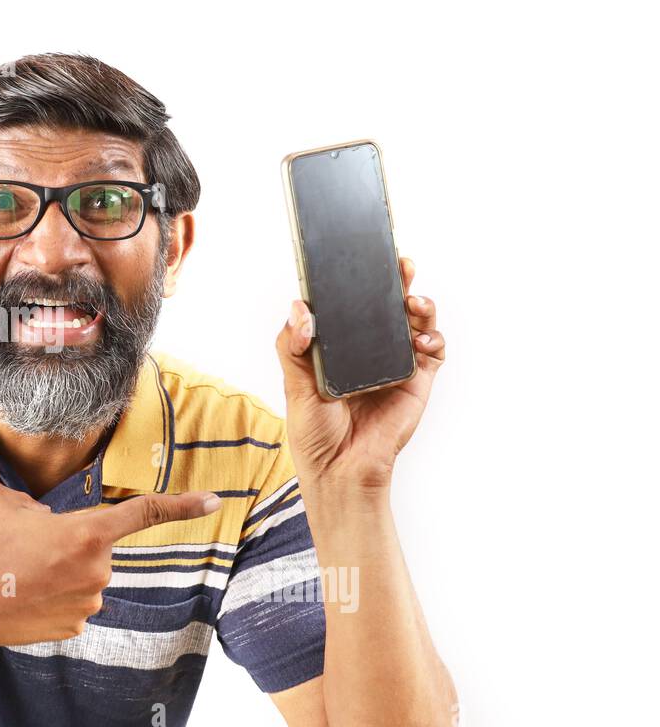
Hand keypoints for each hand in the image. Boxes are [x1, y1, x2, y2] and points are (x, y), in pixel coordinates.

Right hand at [0, 480, 220, 648]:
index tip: (214, 501)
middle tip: (22, 548)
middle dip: (65, 542)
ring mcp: (88, 602)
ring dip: (55, 569)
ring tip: (14, 572)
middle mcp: (98, 570)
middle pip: (92, 545)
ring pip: (81, 573)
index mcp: (87, 532)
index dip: (182, 505)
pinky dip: (50, 595)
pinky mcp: (73, 627)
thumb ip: (33, 501)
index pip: (143, 513)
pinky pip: (71, 600)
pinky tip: (22, 595)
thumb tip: (40, 517)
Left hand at [275, 255, 445, 490]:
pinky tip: (423, 338)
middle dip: (398, 281)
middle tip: (401, 266)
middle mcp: (368, 349)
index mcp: (339, 345)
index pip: (351, 305)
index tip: (363, 258)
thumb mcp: (295, 383)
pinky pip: (433, 351)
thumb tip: (299, 309)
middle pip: (388, 306)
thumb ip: (292, 345)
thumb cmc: (315, 429)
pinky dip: (433, 337)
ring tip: (412, 303)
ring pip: (415, 322)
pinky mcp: (417, 380)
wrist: (340, 468)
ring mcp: (395, 362)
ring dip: (420, 306)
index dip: (359, 281)